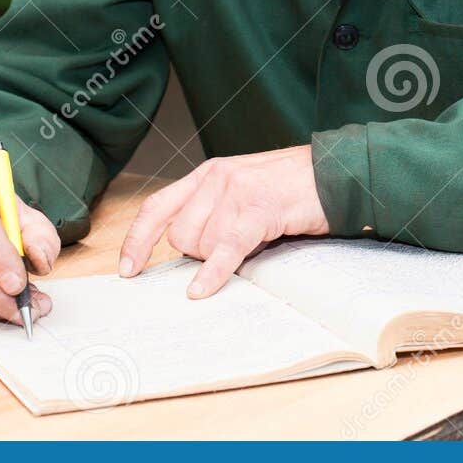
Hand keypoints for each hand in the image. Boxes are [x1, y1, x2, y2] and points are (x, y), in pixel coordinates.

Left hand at [117, 147, 329, 298]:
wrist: (335, 172)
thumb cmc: (292, 187)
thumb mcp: (243, 190)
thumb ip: (213, 209)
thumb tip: (190, 248)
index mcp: (208, 173)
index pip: (157, 207)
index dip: (138, 240)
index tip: (128, 270)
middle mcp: (216, 178)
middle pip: (181, 236)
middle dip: (200, 254)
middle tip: (234, 249)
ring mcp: (237, 191)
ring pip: (203, 244)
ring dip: (222, 258)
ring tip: (256, 241)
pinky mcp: (259, 209)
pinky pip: (226, 248)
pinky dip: (213, 273)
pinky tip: (202, 290)